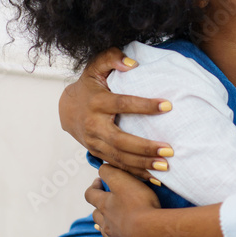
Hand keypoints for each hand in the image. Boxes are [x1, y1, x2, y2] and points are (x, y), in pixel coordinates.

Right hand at [60, 47, 173, 178]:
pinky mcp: (98, 153)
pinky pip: (117, 166)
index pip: (123, 103)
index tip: (168, 106)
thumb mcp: (96, 66)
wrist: (67, 109)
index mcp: (98, 102)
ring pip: (119, 157)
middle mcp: (95, 125)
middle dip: (144, 147)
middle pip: (120, 140)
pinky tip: (154, 178)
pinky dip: (135, 174)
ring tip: (165, 166)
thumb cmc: (89, 86)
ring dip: (142, 164)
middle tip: (169, 150)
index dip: (145, 105)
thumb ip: (112, 58)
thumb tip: (132, 62)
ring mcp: (95, 142)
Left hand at [86, 163, 161, 236]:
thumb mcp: (123, 181)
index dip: (93, 186)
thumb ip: (111, 172)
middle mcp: (106, 222)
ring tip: (111, 221)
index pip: (90, 194)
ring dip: (105, 225)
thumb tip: (102, 168)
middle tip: (109, 201)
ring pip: (104, 231)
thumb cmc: (138, 204)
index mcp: (104, 205)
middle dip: (100, 207)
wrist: (150, 234)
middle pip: (96, 214)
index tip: (100, 182)